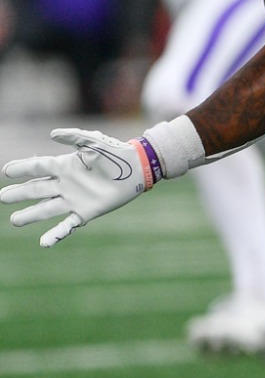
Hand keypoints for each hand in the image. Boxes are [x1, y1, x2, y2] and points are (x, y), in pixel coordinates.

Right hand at [2, 127, 151, 246]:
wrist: (138, 168)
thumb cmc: (116, 152)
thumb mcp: (94, 141)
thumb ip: (74, 136)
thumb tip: (52, 134)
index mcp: (64, 166)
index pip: (37, 168)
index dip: (22, 169)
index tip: (6, 171)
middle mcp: (65, 184)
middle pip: (36, 189)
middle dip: (19, 194)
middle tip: (3, 198)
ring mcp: (74, 199)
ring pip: (46, 209)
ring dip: (30, 215)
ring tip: (14, 220)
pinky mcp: (86, 212)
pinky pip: (67, 225)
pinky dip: (56, 234)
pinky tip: (44, 243)